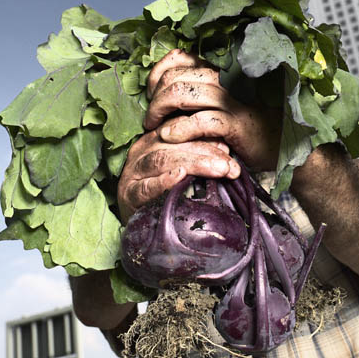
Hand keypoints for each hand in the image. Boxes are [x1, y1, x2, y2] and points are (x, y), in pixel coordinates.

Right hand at [117, 129, 238, 221]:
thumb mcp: (180, 170)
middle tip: (229, 166)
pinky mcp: (129, 194)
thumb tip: (225, 148)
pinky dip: (163, 181)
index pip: (180, 132)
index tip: (228, 150)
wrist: (136, 226)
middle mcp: (141, 152)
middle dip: (205, 153)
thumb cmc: (162, 195)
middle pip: (174, 145)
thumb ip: (197, 156)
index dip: (206, 138)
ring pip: (162, 160)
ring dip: (193, 164)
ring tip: (218, 170)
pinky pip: (146, 187)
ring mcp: (133, 173)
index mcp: (154, 141)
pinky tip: (180, 177)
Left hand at [144, 49, 280, 172]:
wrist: (281, 145)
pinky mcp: (237, 124)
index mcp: (219, 71)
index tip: (150, 94)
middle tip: (150, 118)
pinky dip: (180, 129)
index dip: (156, 74)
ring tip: (155, 128)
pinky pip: (201, 121)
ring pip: (183, 95)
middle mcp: (224, 79)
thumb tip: (161, 89)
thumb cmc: (246, 126)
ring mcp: (232, 101)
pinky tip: (170, 137)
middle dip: (154, 98)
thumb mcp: (221, 103)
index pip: (179, 58)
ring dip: (160, 111)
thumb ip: (198, 93)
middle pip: (174, 77)